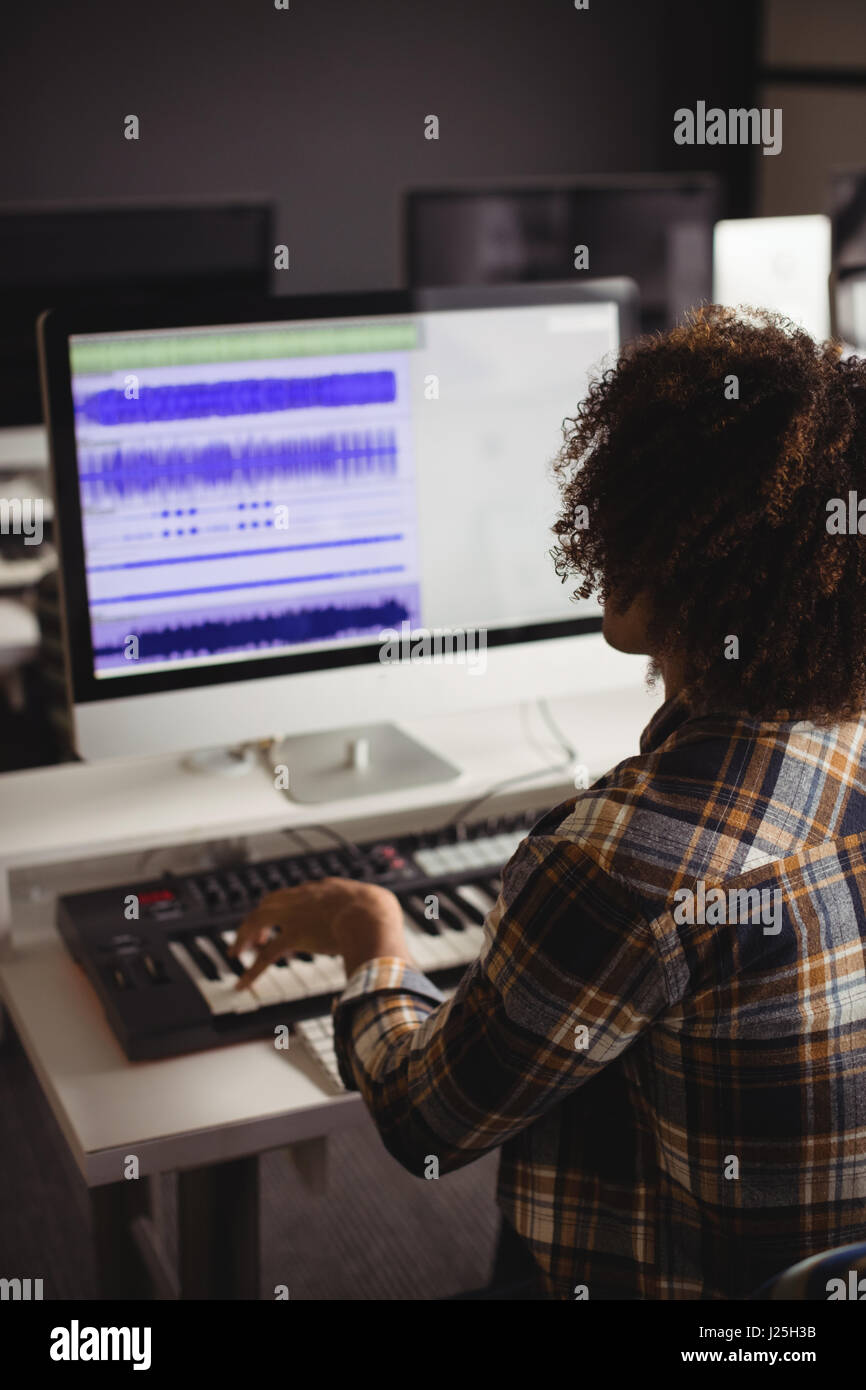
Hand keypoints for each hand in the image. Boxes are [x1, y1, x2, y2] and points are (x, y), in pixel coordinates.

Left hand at [229, 877, 410, 987]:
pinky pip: (266, 955)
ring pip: (259, 920)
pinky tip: (241, 985)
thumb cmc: (381, 913)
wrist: (372, 916)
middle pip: (270, 902)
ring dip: (244, 937)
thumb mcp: (379, 904)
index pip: (298, 894)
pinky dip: (251, 971)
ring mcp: (297, 915)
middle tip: (252, 936)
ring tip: (235, 953)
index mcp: (325, 889)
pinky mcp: (294, 936)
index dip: (288, 906)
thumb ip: (375, 912)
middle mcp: (306, 897)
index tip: (285, 918)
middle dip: (258, 918)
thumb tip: (385, 923)